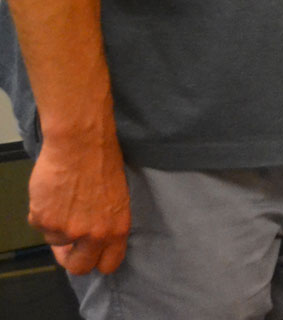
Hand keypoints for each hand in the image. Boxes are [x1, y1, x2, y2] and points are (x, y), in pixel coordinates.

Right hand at [29, 128, 131, 275]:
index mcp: (117, 229)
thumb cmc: (103, 163)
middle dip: (71, 258)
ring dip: (56, 225)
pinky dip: (41, 212)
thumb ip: (106, 224)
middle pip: (78, 266)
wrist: (81, 143)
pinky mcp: (44, 220)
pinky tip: (51, 193)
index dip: (96, 261)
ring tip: (63, 200)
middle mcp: (94, 235)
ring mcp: (67, 230)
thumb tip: (91, 241)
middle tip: (67, 245)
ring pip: (55, 240)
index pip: (108, 264)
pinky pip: (38, 224)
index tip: (89, 254)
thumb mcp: (117, 198)